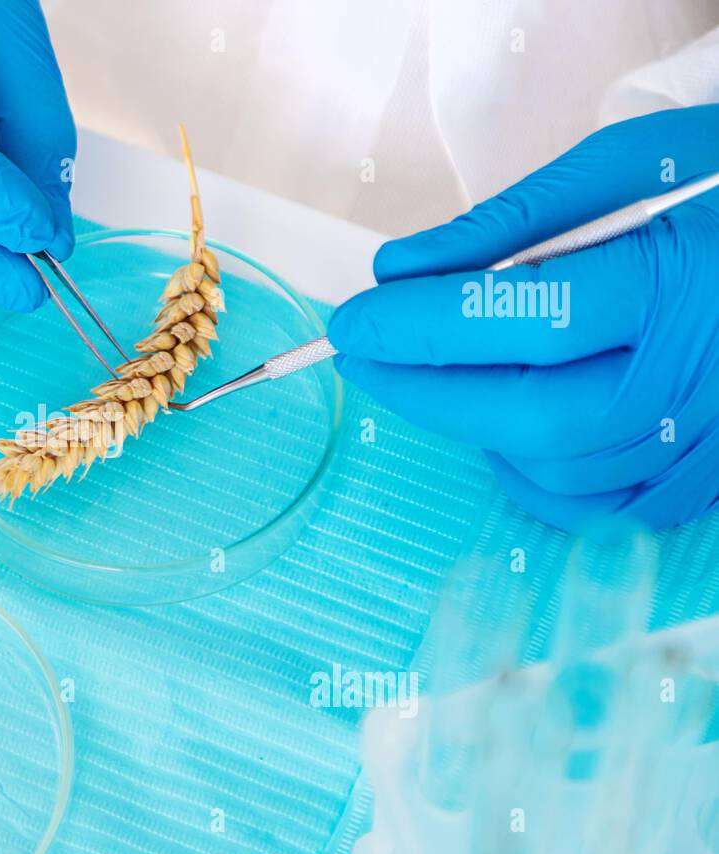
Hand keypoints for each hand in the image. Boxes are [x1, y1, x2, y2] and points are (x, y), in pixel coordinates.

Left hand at [328, 105, 718, 530]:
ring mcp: (716, 433)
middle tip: (363, 357)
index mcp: (678, 277)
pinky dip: (539, 477)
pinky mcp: (717, 472)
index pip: (519, 316)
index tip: (351, 320)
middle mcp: (702, 370)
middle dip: (426, 391)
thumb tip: (398, 272)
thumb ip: (509, 225)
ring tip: (434, 381)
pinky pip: (607, 506)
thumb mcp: (627, 168)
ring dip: (476, 431)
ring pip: (563, 471)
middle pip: (533, 414)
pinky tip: (508, 433)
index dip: (419, 326)